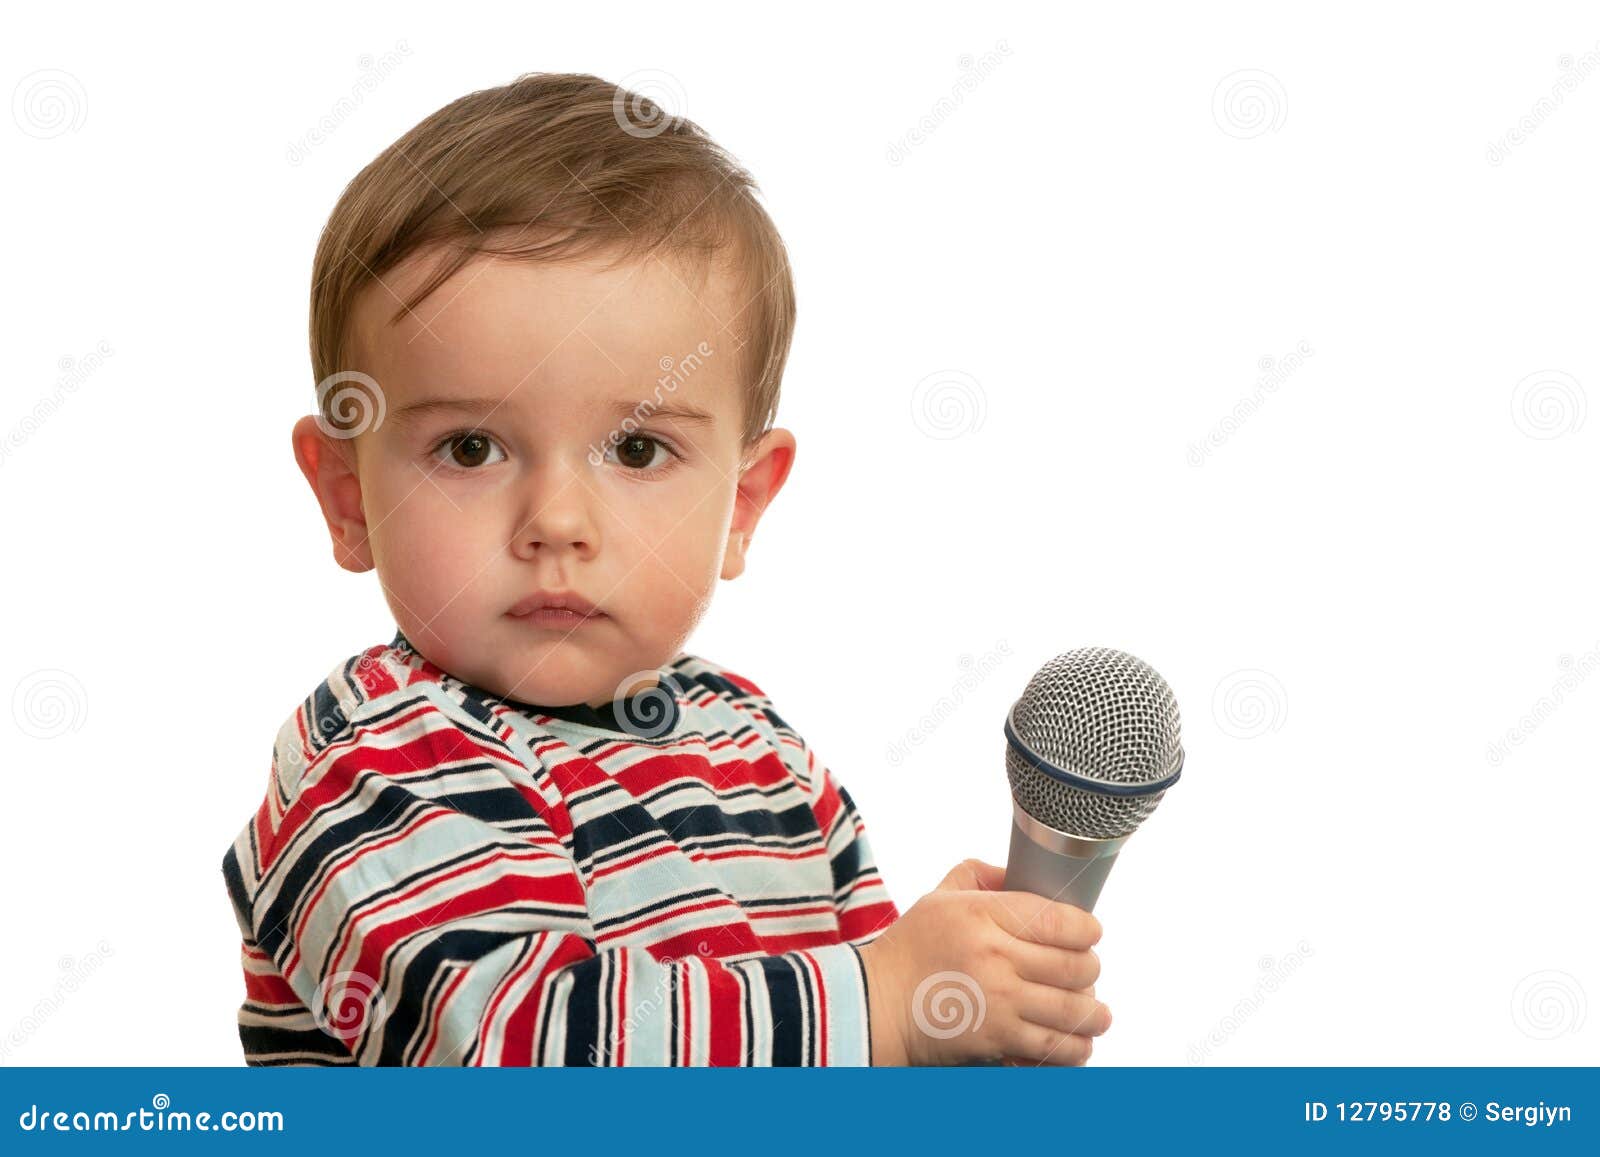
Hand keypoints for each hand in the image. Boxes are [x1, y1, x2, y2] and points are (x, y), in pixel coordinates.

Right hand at [858, 858, 1109, 1065]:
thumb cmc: (909, 950)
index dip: (1088, 929)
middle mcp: (996, 956)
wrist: (876, 1004)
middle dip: (1091, 969)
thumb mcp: (938, 898)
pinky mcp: (997, 1039)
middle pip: (1077, 965)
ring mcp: (999, 1000)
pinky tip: (1076, 1043)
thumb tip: (1019, 873)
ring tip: (1096, 1013)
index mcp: (984, 915)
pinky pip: (1055, 1048)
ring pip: (1075, 1009)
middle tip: (1087, 972)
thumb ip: (979, 875)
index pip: (1061, 921)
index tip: (1089, 934)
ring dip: (1093, 1012)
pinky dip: (1074, 1048)